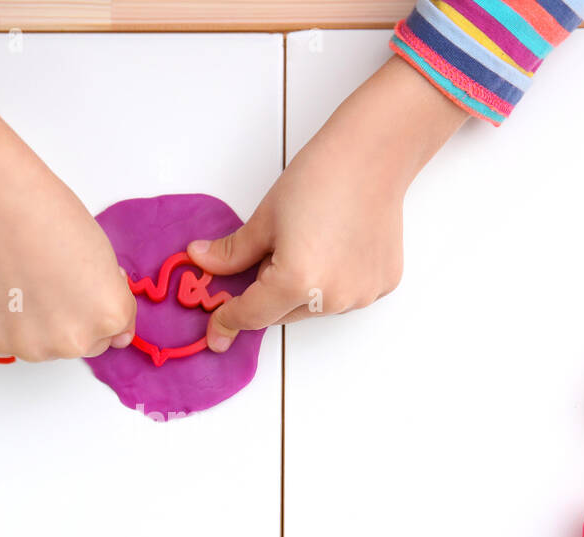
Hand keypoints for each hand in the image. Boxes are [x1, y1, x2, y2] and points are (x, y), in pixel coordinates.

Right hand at [0, 107, 134, 360]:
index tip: (79, 282)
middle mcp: (74, 342)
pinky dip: (2, 322)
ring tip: (22, 282)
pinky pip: (5, 341)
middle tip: (49, 280)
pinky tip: (0, 289)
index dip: (96, 303)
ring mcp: (31, 347)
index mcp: (109, 317)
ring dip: (35, 326)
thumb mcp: (106, 260)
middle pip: (79, 344)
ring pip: (42, 347)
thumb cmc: (53, 219)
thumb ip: (113, 303)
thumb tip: (118, 336)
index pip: (115, 331)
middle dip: (70, 321)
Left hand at [187, 57, 466, 351]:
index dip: (228, 321)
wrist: (373, 156)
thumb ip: (232, 253)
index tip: (216, 334)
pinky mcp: (382, 286)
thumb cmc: (320, 178)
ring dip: (301, 290)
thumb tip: (201, 262)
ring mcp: (361, 295)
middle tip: (273, 253)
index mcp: (296, 281)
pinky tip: (337, 247)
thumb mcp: (265, 218)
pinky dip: (332, 282)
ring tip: (311, 243)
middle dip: (268, 294)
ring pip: (313, 308)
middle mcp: (332, 298)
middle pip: (283, 314)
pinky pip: (344, 296)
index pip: (252, 315)